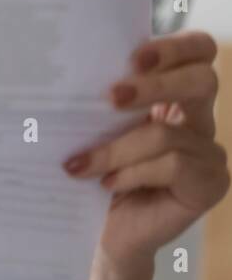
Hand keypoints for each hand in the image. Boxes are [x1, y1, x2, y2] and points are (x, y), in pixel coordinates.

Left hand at [63, 30, 228, 270]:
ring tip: (79, 164)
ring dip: (116, 149)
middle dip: (156, 84)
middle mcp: (198, 119)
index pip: (198, 51)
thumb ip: (102, 103)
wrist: (106, 232)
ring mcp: (209, 152)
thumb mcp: (98, 131)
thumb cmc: (98, 175)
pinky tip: (107, 183)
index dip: (175, 47)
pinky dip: (132, 172)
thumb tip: (70, 74)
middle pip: (203, 80)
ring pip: (167, 134)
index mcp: (174, 95)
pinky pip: (173, 166)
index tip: (132, 56)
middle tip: (112, 96)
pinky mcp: (210, 184)